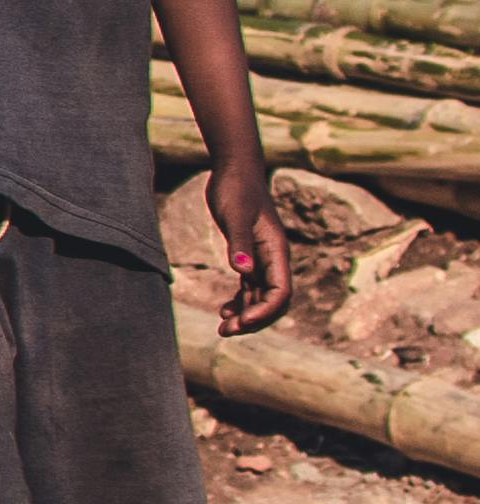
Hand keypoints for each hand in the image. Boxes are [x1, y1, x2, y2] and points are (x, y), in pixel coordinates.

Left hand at [213, 160, 295, 332]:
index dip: (264, 312)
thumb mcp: (235, 216)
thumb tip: (243, 272)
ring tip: (223, 329)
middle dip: (254, 319)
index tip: (241, 323)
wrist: (235, 171)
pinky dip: (240, 301)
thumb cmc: (236, 190)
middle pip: (273, 300)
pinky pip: (250, 287)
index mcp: (277, 252)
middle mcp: (274, 259)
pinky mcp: (249, 255)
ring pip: (261, 297)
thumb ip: (239, 243)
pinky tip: (223, 311)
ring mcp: (263, 258)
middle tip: (226, 331)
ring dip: (246, 314)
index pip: (281, 293)